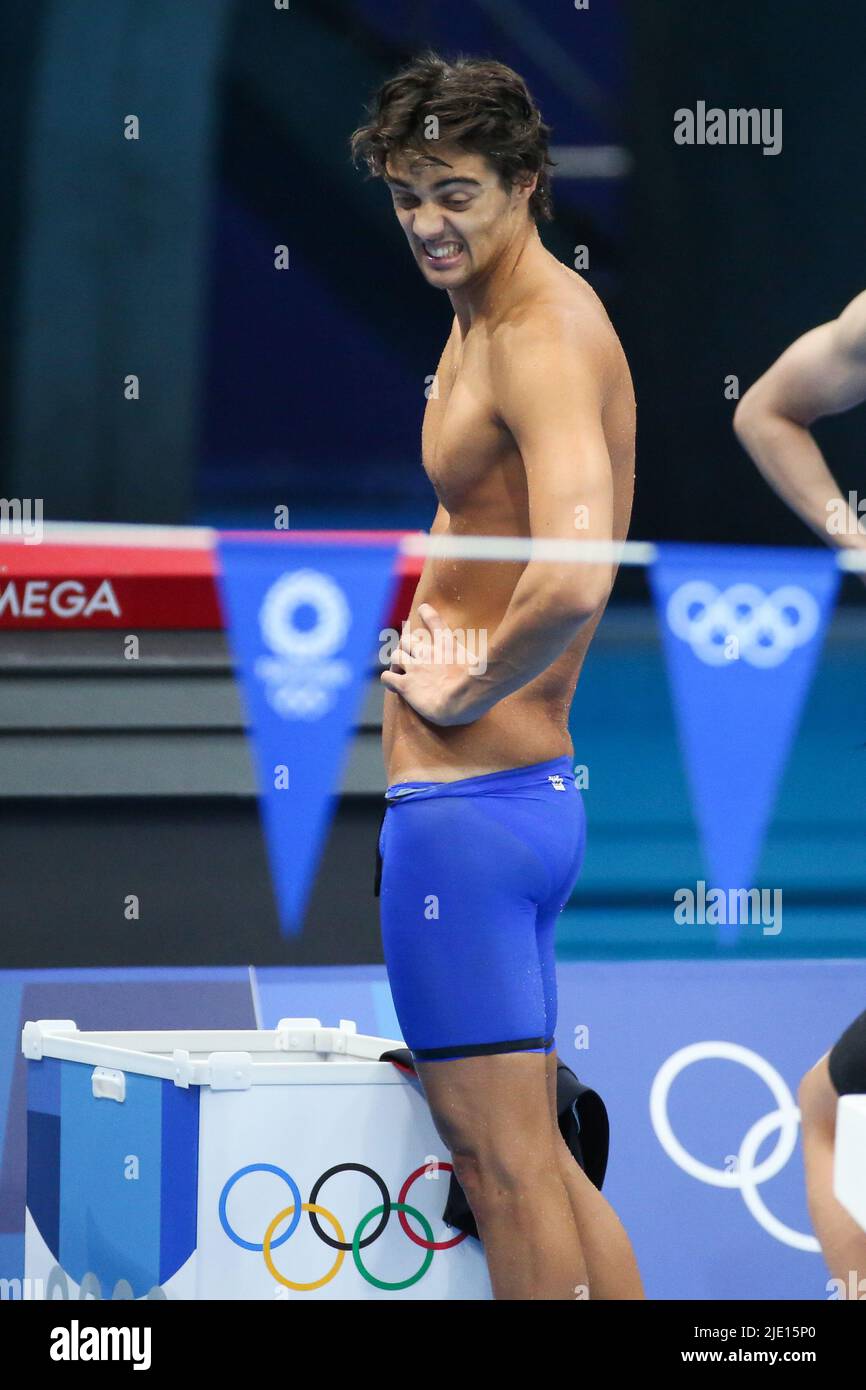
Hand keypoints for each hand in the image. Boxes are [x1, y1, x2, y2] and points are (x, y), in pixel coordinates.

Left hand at [380, 603, 487, 725]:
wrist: (463, 699)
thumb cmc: (480, 684)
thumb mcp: (488, 664)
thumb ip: (491, 658)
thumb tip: (511, 657)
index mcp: (447, 647)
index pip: (434, 623)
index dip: (427, 614)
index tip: (422, 608)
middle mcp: (427, 654)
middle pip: (408, 640)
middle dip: (406, 643)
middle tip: (408, 649)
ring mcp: (415, 669)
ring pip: (396, 656)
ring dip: (396, 661)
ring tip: (398, 668)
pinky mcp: (406, 686)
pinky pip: (388, 678)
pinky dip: (388, 679)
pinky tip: (392, 683)